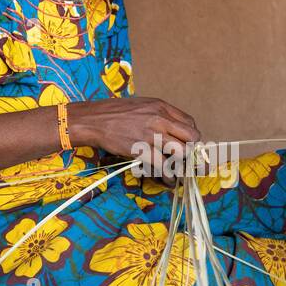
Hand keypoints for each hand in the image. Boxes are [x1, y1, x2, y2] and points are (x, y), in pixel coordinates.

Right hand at [68, 97, 201, 182]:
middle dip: (191, 151)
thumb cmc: (115, 113)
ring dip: (181, 165)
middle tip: (184, 159)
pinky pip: (164, 166)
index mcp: (162, 107)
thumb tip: (172, 130)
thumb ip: (159, 115)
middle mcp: (160, 119)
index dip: (191, 137)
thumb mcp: (142, 105)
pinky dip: (169, 176)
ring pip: (181, 152)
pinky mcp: (142, 150)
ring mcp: (152, 135)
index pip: (190, 123)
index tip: (186, 146)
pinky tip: (167, 180)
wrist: (93, 120)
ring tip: (177, 171)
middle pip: (192, 137)